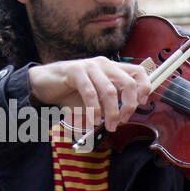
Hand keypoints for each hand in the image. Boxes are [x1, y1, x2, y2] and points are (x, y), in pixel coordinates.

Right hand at [28, 57, 150, 132]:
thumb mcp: (97, 99)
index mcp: (113, 69)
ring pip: (110, 91)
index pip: (139, 72)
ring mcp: (90, 66)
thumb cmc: (72, 92)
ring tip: (109, 125)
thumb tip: (124, 117)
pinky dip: (94, 109)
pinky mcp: (75, 71)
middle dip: (129, 106)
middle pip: (129, 83)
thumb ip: (112, 103)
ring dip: (111, 112)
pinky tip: (93, 120)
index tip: (142, 103)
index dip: (144, 88)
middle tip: (123, 120)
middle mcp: (105, 65)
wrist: (44, 84)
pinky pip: (90, 92)